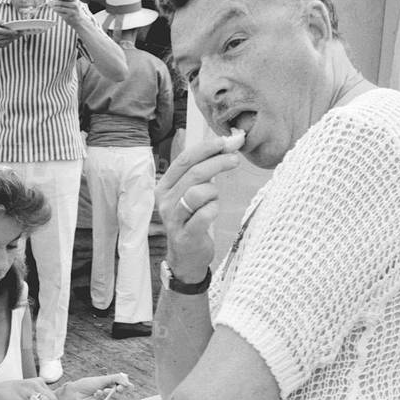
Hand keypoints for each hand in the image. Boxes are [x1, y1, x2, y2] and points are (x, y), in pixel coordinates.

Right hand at [0, 24, 19, 50]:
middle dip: (14, 34)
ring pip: (8, 40)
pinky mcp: (0, 46)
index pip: (3, 31)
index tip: (16, 31)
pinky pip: (7, 43)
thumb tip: (3, 22)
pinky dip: (12, 40)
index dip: (10, 31)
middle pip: (7, 36)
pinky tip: (16, 37)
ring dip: (14, 38)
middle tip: (21, 33)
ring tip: (20, 35)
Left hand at [49, 0, 83, 28]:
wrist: (81, 21)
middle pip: (60, 2)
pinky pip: (60, 14)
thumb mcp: (74, 2)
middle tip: (50, 3)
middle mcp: (74, 5)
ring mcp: (71, 12)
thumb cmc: (75, 10)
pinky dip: (57, 12)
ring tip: (51, 6)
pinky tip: (55, 10)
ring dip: (54, 7)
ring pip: (59, 8)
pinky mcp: (68, 17)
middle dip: (54, 3)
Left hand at [55, 372, 131, 399]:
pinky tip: (95, 396)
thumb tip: (127, 381)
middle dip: (117, 390)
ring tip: (99, 391)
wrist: (75, 393)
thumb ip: (116, 378)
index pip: (123, 385)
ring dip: (107, 394)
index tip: (124, 385)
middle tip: (115, 389)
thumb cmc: (86, 385)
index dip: (126, 385)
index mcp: (110, 383)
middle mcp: (110, 392)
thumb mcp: (102, 379)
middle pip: (120, 393)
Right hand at [155, 136, 241, 280]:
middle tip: (234, 159)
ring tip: (214, 198)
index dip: (205, 148)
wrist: (186, 257)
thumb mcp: (191, 192)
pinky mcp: (185, 235)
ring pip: (198, 193)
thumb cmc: (192, 220)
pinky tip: (212, 213)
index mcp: (164, 187)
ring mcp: (173, 219)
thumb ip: (202, 170)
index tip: (224, 142)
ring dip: (213, 192)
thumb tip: (227, 144)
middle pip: (194, 173)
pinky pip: (205, 214)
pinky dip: (214, 210)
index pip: (184, 160)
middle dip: (218, 162)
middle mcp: (165, 202)